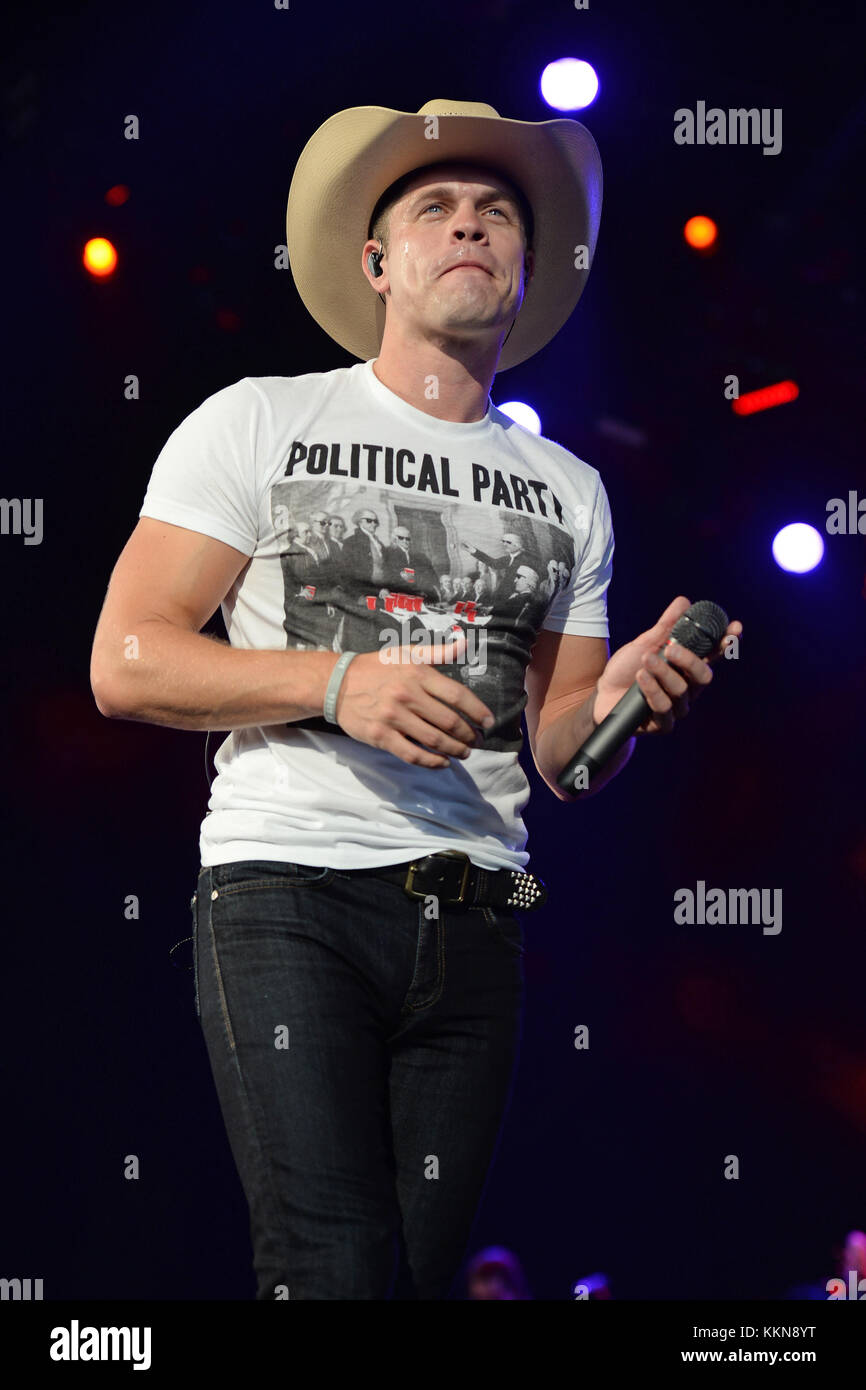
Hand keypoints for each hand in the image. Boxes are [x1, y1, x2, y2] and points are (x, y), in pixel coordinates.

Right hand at [334, 632, 494, 766]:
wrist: (337, 683)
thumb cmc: (376, 667)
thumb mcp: (406, 653)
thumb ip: (438, 652)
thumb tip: (464, 643)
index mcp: (417, 673)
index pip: (457, 696)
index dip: (478, 711)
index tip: (489, 722)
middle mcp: (407, 695)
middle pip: (449, 722)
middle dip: (469, 735)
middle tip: (476, 741)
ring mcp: (394, 717)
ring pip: (434, 740)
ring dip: (455, 750)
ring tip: (464, 752)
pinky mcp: (381, 736)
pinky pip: (412, 754)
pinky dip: (432, 762)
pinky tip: (443, 763)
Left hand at [592, 596, 742, 733]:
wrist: (602, 695)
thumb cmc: (627, 669)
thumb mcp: (644, 644)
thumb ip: (665, 627)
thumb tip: (683, 602)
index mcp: (688, 667)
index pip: (713, 654)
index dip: (727, 642)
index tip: (735, 628)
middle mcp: (688, 688)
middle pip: (703, 676)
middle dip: (689, 660)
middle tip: (671, 648)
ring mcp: (677, 707)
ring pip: (681, 691)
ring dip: (662, 673)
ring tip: (644, 662)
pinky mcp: (663, 724)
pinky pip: (665, 709)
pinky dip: (653, 691)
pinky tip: (640, 679)